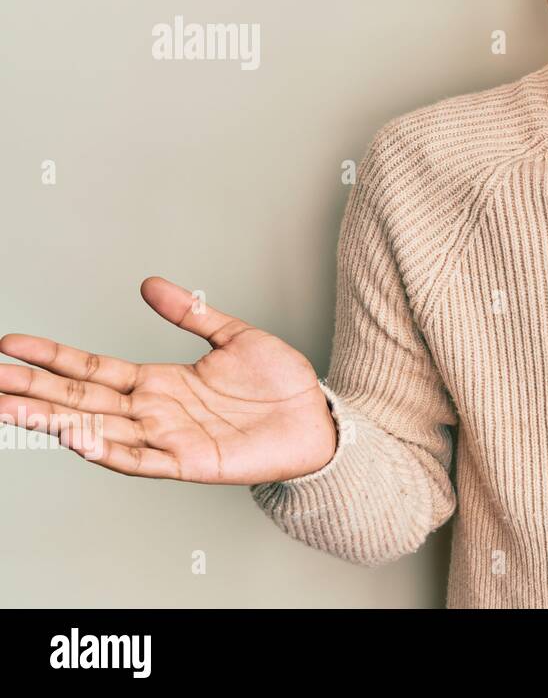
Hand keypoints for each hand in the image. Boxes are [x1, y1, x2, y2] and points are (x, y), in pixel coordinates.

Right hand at [0, 277, 335, 483]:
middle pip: (80, 401)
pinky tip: (75, 437)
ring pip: (97, 430)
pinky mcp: (190, 462)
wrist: (318, 418)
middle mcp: (155, 412)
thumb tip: (149, 284)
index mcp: (159, 382)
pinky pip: (140, 459)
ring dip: (54, 421)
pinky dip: (107, 450)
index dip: (52, 358)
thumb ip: (191, 313)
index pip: (91, 370)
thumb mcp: (234, 336)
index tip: (10, 344)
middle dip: (32, 391)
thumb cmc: (280, 384)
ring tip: (10, 408)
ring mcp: (168, 439)